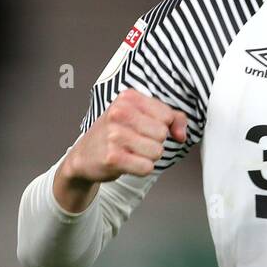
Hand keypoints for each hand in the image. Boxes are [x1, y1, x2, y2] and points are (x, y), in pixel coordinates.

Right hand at [53, 89, 188, 212]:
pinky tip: (127, 162)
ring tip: (130, 152)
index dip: (163, 127)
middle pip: (162, 134)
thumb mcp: (141, 116)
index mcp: (128, 97)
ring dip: (147, 157)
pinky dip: (141, 169)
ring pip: (157, 152)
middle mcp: (119, 112)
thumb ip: (172, 118)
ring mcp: (114, 135)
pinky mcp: (112, 157)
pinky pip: (147, 167)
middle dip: (154, 142)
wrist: (84, 156)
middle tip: (135, 142)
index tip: (147, 129)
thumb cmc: (116, 134)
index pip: (167, 115)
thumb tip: (182, 134)